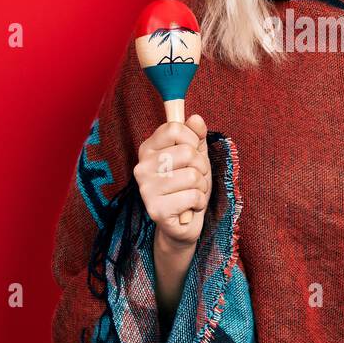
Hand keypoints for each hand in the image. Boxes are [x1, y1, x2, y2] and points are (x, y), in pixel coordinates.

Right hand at [133, 114, 210, 247]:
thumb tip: (195, 118)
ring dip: (201, 187)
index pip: (174, 128)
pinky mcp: (156, 210)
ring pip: (192, 176)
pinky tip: (190, 208)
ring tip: (191, 194)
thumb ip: (196, 136)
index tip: (193, 152)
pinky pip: (193, 196)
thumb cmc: (188, 187)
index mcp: (148, 149)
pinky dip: (199, 203)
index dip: (192, 139)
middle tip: (194, 179)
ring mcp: (146, 189)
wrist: (183, 224)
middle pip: (187, 152)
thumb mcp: (196, 157)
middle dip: (201, 167)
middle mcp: (142, 167)